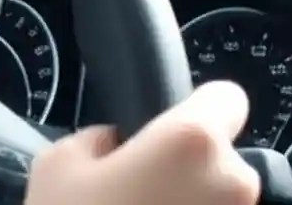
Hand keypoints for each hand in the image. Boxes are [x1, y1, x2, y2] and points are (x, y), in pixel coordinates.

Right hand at [26, 80, 259, 204]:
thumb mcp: (59, 164)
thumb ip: (102, 139)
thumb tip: (120, 145)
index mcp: (192, 141)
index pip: (228, 97)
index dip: (199, 110)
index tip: (169, 133)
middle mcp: (232, 184)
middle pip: (222, 160)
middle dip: (188, 173)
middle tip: (139, 196)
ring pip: (220, 204)